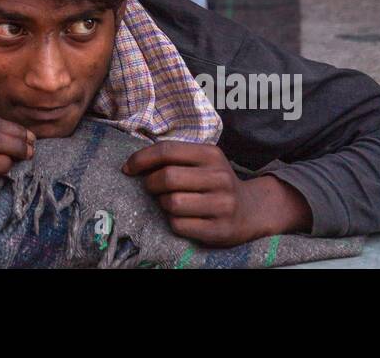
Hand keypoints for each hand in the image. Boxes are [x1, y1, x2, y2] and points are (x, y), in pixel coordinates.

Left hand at [123, 141, 311, 246]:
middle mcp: (219, 177)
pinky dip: (173, 222)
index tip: (128, 169)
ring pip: (172, 203)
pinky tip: (181, 218)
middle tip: (151, 188)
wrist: (251, 211)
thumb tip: (133, 163)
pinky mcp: (220, 229)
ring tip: (169, 202)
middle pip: (167, 177)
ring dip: (162, 204)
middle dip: (150, 184)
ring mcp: (222, 204)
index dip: (141, 159)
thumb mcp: (203, 162)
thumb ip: (175, 157)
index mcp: (211, 154)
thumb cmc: (215, 183)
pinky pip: (179, 225)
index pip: (167, 150)